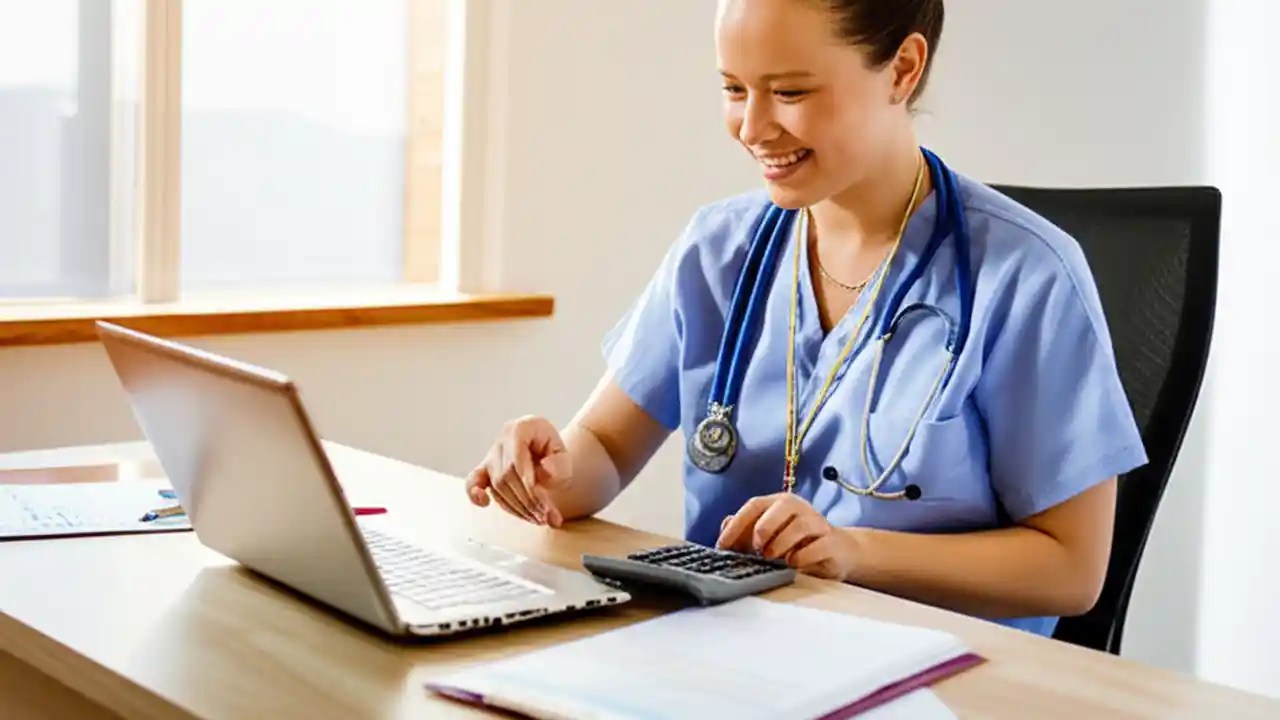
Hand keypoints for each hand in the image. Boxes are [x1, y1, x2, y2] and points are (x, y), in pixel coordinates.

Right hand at [465, 416, 572, 527]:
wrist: (540, 443)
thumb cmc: (550, 447)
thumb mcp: (563, 450)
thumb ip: (560, 462)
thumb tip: (547, 471)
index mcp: (519, 429)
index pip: (518, 463)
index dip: (528, 487)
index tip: (543, 505)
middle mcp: (501, 442)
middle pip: (506, 477)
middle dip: (527, 503)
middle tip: (547, 518)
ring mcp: (490, 456)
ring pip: (497, 487)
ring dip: (517, 508)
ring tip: (539, 519)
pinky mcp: (483, 470)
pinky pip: (473, 482)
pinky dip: (475, 495)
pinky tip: (484, 503)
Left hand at [716, 493, 855, 580]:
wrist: (836, 552)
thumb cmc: (795, 544)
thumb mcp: (767, 537)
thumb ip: (744, 532)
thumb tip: (725, 526)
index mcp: (779, 504)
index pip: (754, 505)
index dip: (737, 525)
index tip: (723, 546)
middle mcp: (799, 508)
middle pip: (781, 506)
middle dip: (763, 528)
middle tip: (756, 549)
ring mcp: (818, 523)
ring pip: (800, 525)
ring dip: (782, 544)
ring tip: (773, 558)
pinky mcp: (832, 542)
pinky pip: (817, 546)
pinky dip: (802, 557)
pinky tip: (793, 564)